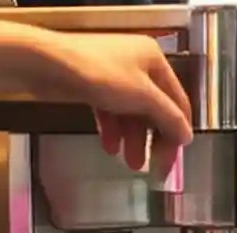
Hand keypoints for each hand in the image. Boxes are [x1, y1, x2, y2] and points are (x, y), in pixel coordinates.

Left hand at [38, 33, 192, 173]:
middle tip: (153, 167)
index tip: (173, 160)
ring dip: (132, 139)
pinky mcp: (94, 84)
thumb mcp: (142, 97)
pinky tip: (110, 147)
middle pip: (154, 110)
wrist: (49, 63)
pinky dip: (113, 129)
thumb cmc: (99, 73)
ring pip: (132, 113)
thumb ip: (168, 118)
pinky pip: (112, 111)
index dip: (177, 133)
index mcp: (156, 61)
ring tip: (130, 163)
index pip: (178, 102)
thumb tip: (187, 136)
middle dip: (152, 140)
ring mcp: (115, 74)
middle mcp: (139, 65)